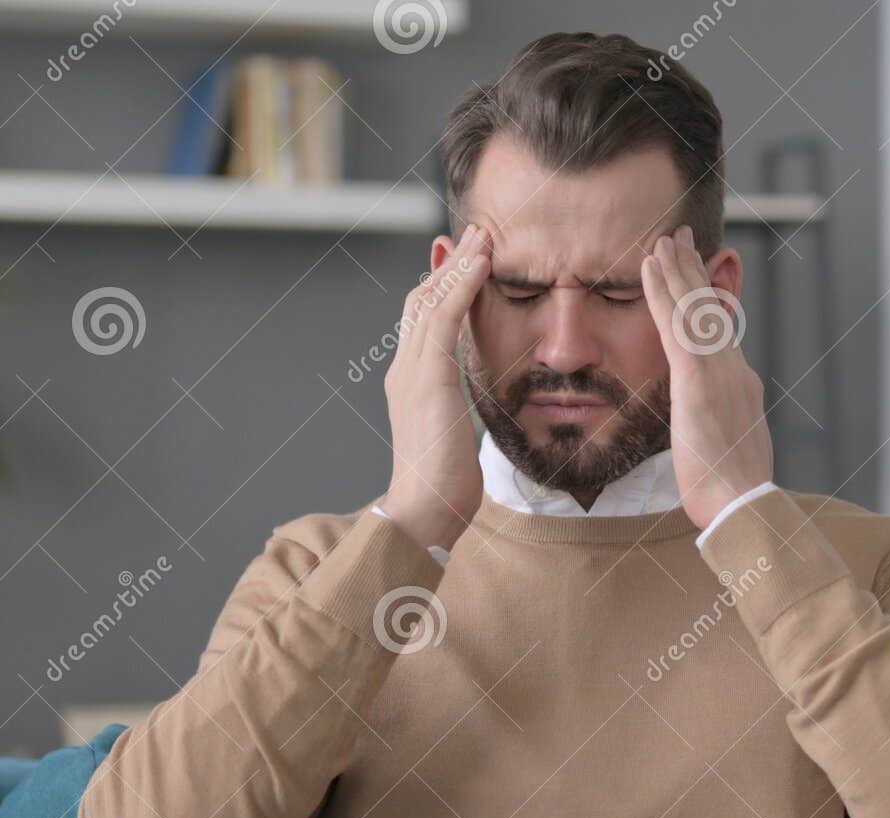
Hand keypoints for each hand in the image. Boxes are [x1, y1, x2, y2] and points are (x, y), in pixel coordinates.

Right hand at [378, 224, 491, 552]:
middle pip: (421, 301)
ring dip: (459, 265)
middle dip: (448, 266)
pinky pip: (443, 318)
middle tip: (475, 234)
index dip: (443, 289)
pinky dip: (463, 286)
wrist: (424, 512)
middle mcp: (405, 371)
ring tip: (484, 236)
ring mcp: (412, 372)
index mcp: (412, 384)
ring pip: (430, 301)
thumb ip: (458, 414)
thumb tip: (467, 411)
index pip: (423, 322)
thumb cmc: (444, 487)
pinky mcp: (426, 378)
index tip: (464, 262)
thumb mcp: (455, 438)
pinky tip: (482, 264)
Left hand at [641, 224, 772, 529]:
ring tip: (663, 238)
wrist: (743, 505)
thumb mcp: (727, 445)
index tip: (699, 270)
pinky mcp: (699, 380)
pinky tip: (650, 268)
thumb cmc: (731, 490)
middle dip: (694, 270)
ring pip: (695, 308)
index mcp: (741, 383)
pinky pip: (675, 326)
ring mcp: (719, 371)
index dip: (709, 295)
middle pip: (711, 308)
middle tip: (680, 235)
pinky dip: (662, 293)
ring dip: (677, 270)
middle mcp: (734, 369)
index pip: (722, 329)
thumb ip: (718, 422)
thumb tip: (708, 417)